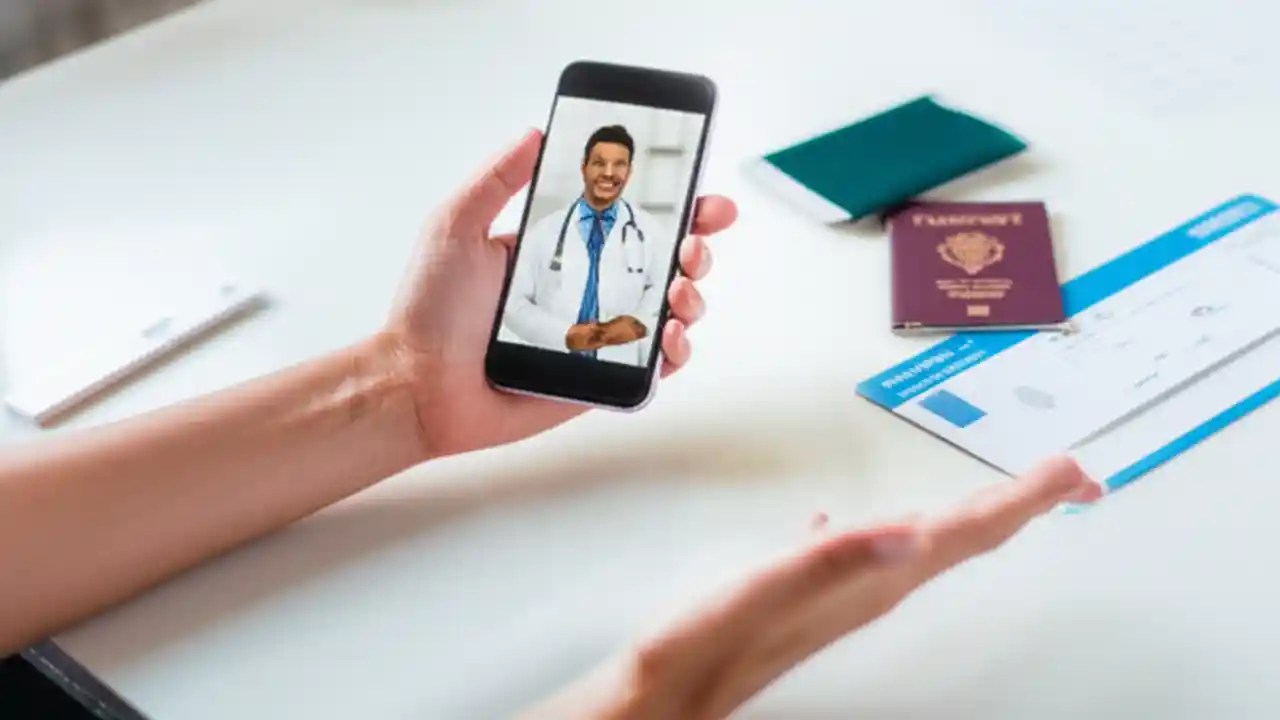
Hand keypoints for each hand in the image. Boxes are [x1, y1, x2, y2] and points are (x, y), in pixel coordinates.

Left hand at [384, 129, 735, 458]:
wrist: (416, 387)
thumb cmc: (427, 313)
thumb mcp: (456, 227)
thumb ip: (497, 179)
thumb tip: (536, 132)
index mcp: (560, 250)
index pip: (629, 220)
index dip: (673, 205)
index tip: (700, 191)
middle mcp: (586, 290)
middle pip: (664, 262)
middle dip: (696, 246)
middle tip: (696, 242)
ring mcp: (597, 337)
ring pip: (670, 313)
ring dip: (692, 296)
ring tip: (680, 289)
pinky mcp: (600, 381)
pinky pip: (654, 368)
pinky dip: (676, 352)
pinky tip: (671, 336)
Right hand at [522, 456, 1102, 718]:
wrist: (669, 694)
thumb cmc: (705, 647)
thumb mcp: (764, 594)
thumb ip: (832, 559)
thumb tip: (907, 531)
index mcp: (870, 580)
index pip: (965, 531)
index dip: (1022, 498)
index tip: (1069, 470)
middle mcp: (871, 588)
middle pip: (965, 538)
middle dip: (1021, 504)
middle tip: (1069, 474)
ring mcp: (846, 593)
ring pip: (930, 546)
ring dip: (975, 516)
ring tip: (1008, 494)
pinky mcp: (815, 593)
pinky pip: (878, 552)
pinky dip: (899, 529)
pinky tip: (883, 523)